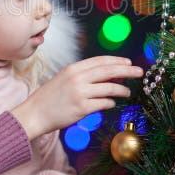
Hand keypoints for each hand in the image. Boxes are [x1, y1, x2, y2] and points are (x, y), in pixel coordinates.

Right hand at [11, 56, 142, 138]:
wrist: (35, 113)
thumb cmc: (50, 97)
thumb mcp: (64, 79)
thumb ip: (83, 75)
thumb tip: (106, 75)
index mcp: (73, 68)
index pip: (100, 61)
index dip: (116, 61)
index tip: (128, 63)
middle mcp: (78, 78)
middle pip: (108, 71)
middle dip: (127, 71)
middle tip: (139, 72)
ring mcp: (80, 93)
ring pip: (109, 88)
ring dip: (121, 90)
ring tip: (127, 92)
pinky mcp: (82, 108)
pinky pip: (103, 104)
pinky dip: (110, 103)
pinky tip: (111, 104)